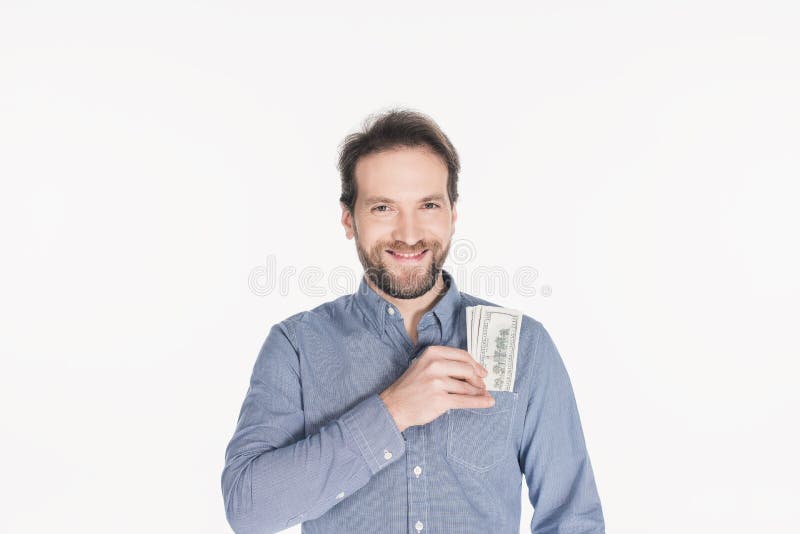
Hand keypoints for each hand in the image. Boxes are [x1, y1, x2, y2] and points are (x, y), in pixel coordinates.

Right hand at [379, 345, 494, 431]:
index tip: (482, 372)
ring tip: (482, 395)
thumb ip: (445, 364)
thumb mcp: (425, 365)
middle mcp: (435, 365)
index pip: (462, 355)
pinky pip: (466, 401)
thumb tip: (474, 371)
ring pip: (467, 387)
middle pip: (467, 370)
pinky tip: (488, 402)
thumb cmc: (411, 386)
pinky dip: (480, 402)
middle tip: (482, 386)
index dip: (475, 364)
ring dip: (478, 392)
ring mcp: (437, 383)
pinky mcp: (440, 400)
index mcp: (432, 353)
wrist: (394, 405)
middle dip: (478, 379)